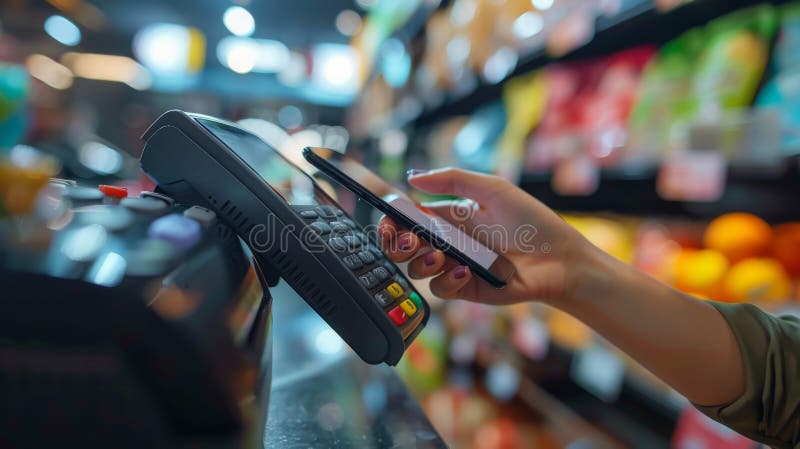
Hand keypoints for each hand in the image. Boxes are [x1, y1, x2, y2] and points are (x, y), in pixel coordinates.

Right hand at [379, 168, 589, 304]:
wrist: (559, 259)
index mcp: (450, 217)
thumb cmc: (532, 221)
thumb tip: (413, 176)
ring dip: (421, 260)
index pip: (408, 218)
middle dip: (394, 243)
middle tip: (406, 240)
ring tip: (441, 254)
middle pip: (403, 246)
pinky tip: (466, 270)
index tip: (388, 218)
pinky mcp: (466, 289)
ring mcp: (455, 267)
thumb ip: (453, 179)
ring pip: (416, 269)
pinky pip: (440, 289)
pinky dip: (447, 279)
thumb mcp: (493, 189)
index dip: (392, 219)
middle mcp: (448, 243)